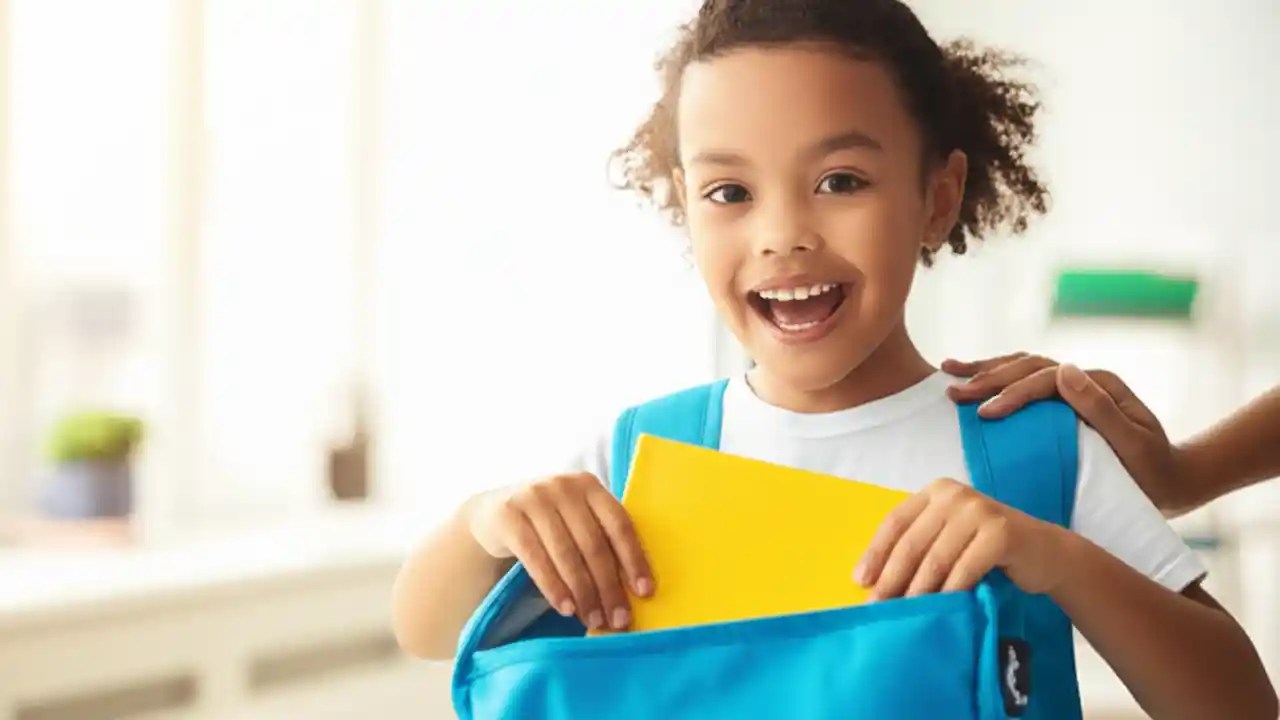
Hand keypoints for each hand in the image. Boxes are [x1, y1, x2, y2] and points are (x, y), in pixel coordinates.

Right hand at [468, 473, 652, 630]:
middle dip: (608, 587)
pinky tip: (565, 608)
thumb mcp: (578, 520)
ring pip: (566, 554)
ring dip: (583, 592)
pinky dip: (553, 587)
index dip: (634, 559)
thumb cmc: (550, 523)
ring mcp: (534, 498)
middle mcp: (563, 486)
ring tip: (593, 620)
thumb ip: (602, 541)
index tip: (645, 593)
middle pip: (593, 544)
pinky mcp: (509, 515)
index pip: (619, 524)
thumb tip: (633, 592)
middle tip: (619, 620)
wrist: (494, 512)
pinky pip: (536, 558)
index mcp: (590, 485)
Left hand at [854, 478, 1068, 599]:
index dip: (875, 553)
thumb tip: (872, 580)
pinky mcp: (1001, 532)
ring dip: (918, 592)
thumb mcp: (948, 539)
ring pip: (936, 559)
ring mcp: (978, 511)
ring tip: (907, 616)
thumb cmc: (986, 550)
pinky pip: (965, 569)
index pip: (895, 522)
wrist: (1044, 553)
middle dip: (892, 579)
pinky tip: (941, 611)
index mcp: (935, 492)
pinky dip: (950, 593)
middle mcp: (954, 495)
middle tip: (879, 609)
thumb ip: (919, 546)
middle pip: (912, 543)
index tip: (860, 582)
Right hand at [943, 354, 1187, 514]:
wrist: (1172, 480)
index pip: (1046, 378)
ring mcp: (1072, 387)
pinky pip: (1024, 384)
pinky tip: (973, 380)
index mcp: (1099, 383)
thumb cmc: (1155, 472)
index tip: (985, 413)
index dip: (1013, 393)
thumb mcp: (1134, 444)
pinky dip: (997, 380)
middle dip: (988, 377)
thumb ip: (1100, 408)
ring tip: (949, 372)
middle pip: (1028, 366)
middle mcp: (1084, 378)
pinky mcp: (1062, 402)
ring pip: (1021, 368)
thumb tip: (1063, 369)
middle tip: (953, 393)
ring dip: (985, 370)